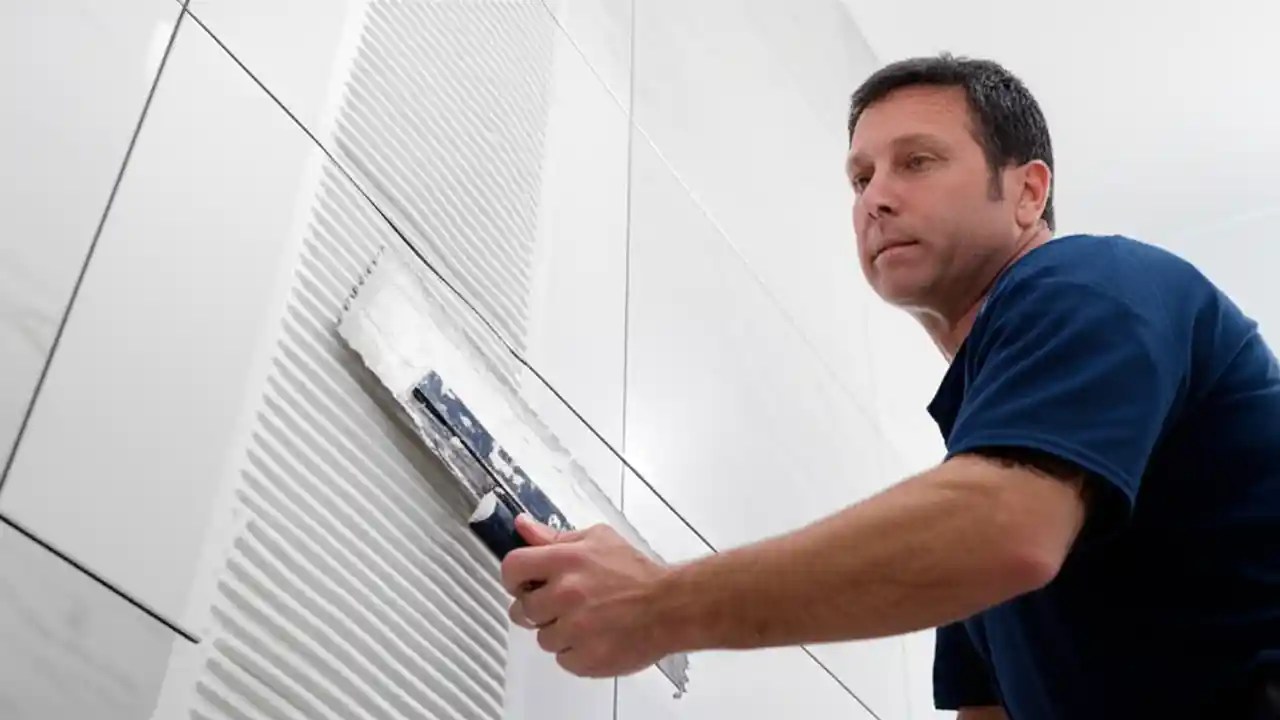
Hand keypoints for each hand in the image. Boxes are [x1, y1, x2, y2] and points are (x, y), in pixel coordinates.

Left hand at [501, 514, 671, 677]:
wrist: (670, 607)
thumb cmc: (637, 574)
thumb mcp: (597, 540)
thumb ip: (554, 537)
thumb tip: (523, 526)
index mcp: (565, 561)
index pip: (513, 567)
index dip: (513, 577)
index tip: (522, 583)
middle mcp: (565, 595)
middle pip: (522, 609)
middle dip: (537, 608)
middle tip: (561, 604)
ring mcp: (574, 630)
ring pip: (542, 638)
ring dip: (558, 631)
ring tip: (586, 621)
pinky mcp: (585, 659)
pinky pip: (563, 659)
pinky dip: (575, 652)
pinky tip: (594, 638)